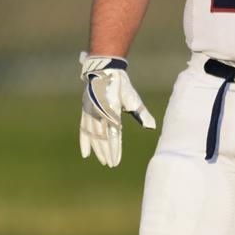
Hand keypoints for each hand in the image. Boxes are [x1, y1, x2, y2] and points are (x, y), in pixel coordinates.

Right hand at [78, 52, 156, 167]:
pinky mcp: (85, 111)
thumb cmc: (121, 84)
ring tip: (103, 160)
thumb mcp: (133, 97)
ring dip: (97, 149)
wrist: (104, 70)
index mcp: (110, 110)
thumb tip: (151, 127)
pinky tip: (86, 154)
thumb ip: (141, 113)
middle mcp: (98, 113)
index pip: (112, 135)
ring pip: (92, 135)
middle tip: (111, 164)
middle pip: (101, 138)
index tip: (115, 161)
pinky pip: (83, 130)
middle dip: (106, 152)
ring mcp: (90, 112)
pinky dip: (84, 142)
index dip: (114, 149)